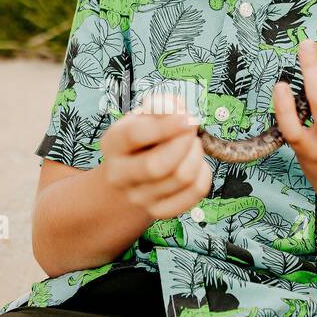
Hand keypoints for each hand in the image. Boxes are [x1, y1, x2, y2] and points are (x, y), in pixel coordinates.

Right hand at [100, 93, 212, 223]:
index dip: (165, 126)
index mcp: (113, 143)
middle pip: (156, 166)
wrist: (133, 175)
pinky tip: (197, 163)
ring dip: (196, 154)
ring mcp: (139, 197)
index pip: (135, 136)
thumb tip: (175, 108)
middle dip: (183, 144)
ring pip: (181, 177)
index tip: (186, 117)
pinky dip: (204, 174)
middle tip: (192, 129)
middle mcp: (119, 174)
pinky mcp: (159, 211)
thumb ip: (160, 106)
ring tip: (193, 143)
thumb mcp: (145, 115)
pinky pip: (194, 192)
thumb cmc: (144, 138)